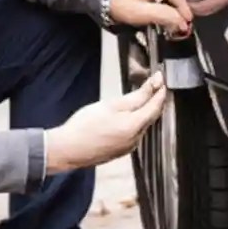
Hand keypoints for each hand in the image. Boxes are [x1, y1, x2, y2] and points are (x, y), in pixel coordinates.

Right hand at [44, 72, 167, 173]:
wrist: (67, 150)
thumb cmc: (85, 125)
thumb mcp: (111, 105)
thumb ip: (137, 96)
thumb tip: (153, 86)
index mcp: (135, 126)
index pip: (156, 105)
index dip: (160, 90)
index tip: (160, 76)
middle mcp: (136, 139)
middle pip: (152, 116)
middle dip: (155, 99)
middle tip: (154, 83)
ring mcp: (129, 147)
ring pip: (144, 125)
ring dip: (146, 110)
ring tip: (143, 96)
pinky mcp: (121, 151)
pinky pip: (135, 134)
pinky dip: (136, 121)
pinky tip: (128, 115)